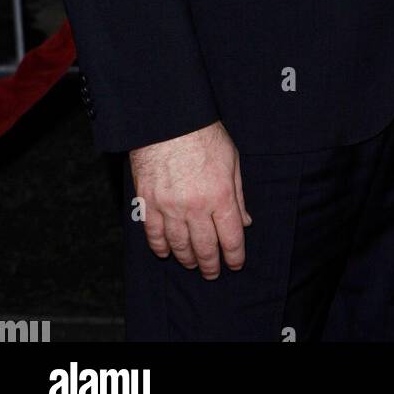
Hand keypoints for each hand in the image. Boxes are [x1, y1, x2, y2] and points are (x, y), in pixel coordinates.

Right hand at [129, 120, 251, 278]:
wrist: (168, 121)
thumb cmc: (204, 136)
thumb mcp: (232, 161)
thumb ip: (238, 194)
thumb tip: (244, 222)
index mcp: (220, 195)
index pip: (231, 238)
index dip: (235, 256)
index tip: (235, 264)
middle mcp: (195, 207)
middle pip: (205, 247)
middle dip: (211, 265)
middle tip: (213, 273)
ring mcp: (170, 207)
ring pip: (179, 245)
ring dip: (187, 258)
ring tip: (192, 263)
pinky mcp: (149, 203)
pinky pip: (154, 234)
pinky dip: (160, 247)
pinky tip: (165, 252)